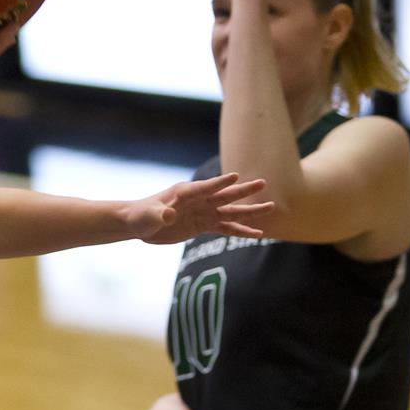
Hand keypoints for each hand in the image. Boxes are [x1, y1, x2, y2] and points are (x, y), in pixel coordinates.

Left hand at [123, 172, 273, 245]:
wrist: (139, 224)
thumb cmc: (141, 215)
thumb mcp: (148, 215)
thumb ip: (159, 214)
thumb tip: (169, 215)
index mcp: (185, 192)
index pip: (205, 187)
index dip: (219, 182)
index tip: (236, 176)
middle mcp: (199, 200)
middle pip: (225, 195)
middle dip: (243, 190)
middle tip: (263, 183)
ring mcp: (203, 213)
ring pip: (231, 212)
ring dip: (250, 211)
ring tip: (270, 207)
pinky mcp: (203, 225)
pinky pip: (226, 228)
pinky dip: (241, 230)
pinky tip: (257, 233)